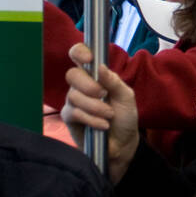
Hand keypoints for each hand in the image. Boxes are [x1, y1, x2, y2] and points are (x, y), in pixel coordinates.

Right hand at [60, 43, 138, 184]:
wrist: (122, 144)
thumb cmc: (125, 117)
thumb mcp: (126, 97)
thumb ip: (114, 82)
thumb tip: (100, 67)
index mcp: (96, 75)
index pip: (79, 56)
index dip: (80, 52)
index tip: (89, 59)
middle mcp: (82, 85)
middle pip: (72, 74)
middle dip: (88, 85)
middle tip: (103, 94)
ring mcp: (73, 101)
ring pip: (73, 95)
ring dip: (94, 106)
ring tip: (109, 115)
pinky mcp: (69, 118)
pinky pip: (73, 112)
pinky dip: (90, 118)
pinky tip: (102, 125)